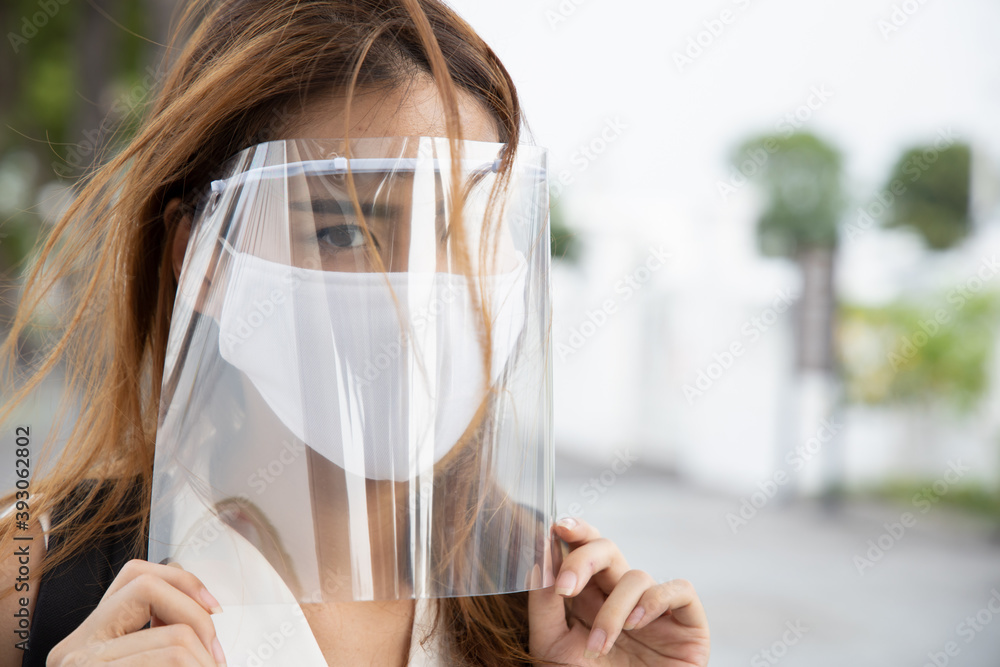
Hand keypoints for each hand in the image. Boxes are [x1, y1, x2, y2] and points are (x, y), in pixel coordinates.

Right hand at [47, 559, 226, 665]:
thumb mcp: (138, 655)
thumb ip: (154, 635)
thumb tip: (204, 610)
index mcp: (87, 637)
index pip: (136, 575)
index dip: (183, 581)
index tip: (213, 608)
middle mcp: (75, 646)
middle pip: (150, 588)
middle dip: (196, 616)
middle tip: (215, 654)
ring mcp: (81, 664)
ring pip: (173, 638)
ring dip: (202, 660)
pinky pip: (166, 661)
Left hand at [528, 518, 709, 665]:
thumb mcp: (553, 648)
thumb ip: (544, 607)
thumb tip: (539, 563)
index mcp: (590, 597)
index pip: (584, 550)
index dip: (576, 531)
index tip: (557, 526)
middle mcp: (621, 596)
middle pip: (608, 549)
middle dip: (583, 559)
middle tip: (563, 587)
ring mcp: (654, 608)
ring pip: (636, 576)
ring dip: (613, 610)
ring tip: (599, 646)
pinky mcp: (687, 621)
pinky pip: (679, 589)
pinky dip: (656, 600)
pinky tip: (638, 624)